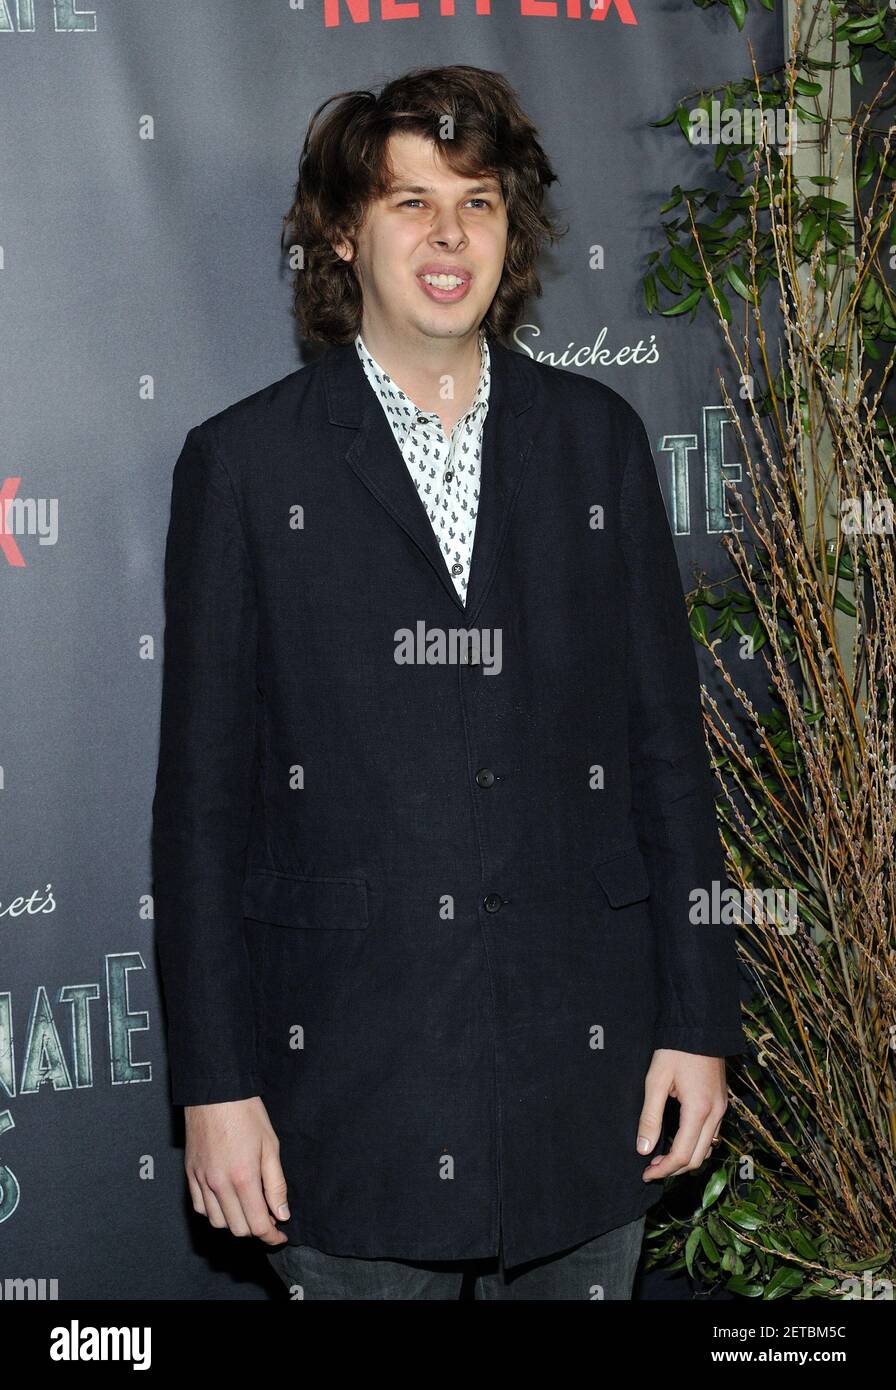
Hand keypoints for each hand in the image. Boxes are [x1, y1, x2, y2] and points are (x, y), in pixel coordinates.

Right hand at [184, 1095, 289, 1244]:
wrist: (215, 1092)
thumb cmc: (245, 1112)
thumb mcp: (270, 1145)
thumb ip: (276, 1184)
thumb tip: (281, 1213)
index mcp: (243, 1177)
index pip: (258, 1224)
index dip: (272, 1235)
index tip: (280, 1235)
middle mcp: (219, 1184)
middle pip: (238, 1228)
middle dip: (256, 1229)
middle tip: (268, 1218)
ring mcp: (202, 1180)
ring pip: (217, 1222)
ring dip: (235, 1222)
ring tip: (248, 1208)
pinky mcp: (190, 1174)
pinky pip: (200, 1207)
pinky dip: (214, 1212)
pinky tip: (226, 1200)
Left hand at [636, 1050, 727, 1180]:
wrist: (699, 1027)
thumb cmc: (674, 1051)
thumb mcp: (655, 1081)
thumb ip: (650, 1117)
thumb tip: (643, 1149)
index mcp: (699, 1110)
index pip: (683, 1154)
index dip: (664, 1169)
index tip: (645, 1174)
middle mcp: (716, 1113)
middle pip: (698, 1157)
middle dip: (674, 1168)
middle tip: (650, 1168)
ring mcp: (722, 1108)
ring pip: (707, 1148)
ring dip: (686, 1158)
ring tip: (661, 1158)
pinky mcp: (721, 1103)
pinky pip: (711, 1134)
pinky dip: (696, 1145)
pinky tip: (678, 1140)